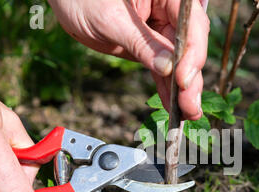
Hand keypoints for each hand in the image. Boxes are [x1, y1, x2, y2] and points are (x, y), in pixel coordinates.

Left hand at [48, 0, 209, 119]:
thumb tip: (168, 68)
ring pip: (179, 63)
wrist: (66, 1)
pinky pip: (163, 70)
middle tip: (190, 106)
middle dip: (191, 78)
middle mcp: (169, 12)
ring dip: (182, 90)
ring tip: (186, 113)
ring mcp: (161, 31)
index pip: (191, 24)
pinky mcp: (151, 48)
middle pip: (189, 47)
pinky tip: (171, 106)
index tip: (183, 79)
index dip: (192, 53)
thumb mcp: (111, 20)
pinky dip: (167, 88)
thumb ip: (141, 43)